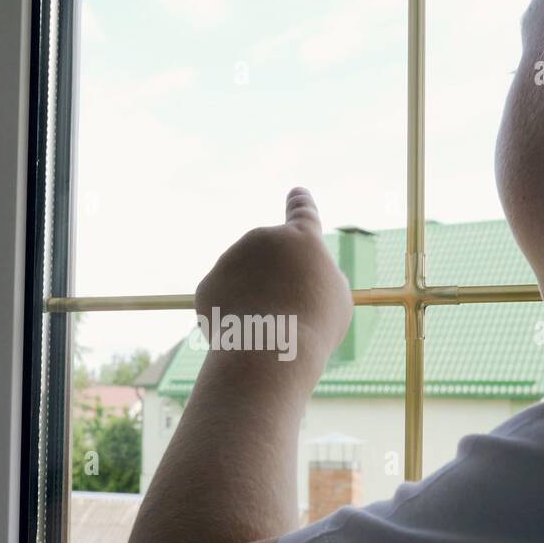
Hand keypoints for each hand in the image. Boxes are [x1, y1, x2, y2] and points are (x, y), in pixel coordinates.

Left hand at [194, 188, 353, 378]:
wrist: (269, 350)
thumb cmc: (314, 326)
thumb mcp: (334, 299)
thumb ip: (319, 279)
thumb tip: (300, 279)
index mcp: (301, 237)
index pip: (303, 212)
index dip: (302, 204)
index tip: (297, 192)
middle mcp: (262, 238)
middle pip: (270, 258)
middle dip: (275, 281)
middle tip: (288, 313)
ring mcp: (231, 258)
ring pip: (245, 282)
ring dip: (254, 302)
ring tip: (267, 326)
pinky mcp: (208, 283)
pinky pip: (224, 300)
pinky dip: (233, 317)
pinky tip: (245, 330)